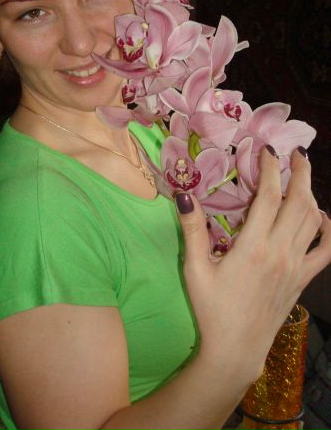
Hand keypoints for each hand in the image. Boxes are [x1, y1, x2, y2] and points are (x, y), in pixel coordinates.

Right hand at [175, 146, 330, 380]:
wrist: (236, 349)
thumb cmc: (211, 308)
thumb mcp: (195, 269)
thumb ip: (192, 230)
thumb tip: (184, 195)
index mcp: (253, 247)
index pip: (268, 196)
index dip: (270, 169)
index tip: (267, 150)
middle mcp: (280, 252)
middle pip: (299, 202)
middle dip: (300, 173)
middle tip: (296, 153)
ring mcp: (295, 266)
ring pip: (313, 221)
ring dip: (311, 194)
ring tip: (304, 176)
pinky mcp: (302, 279)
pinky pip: (325, 251)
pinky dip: (327, 231)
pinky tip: (321, 218)